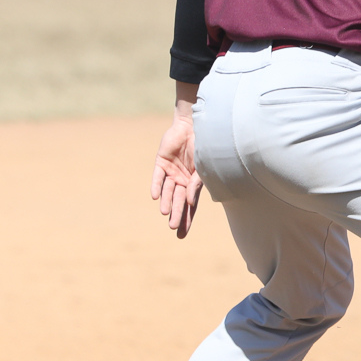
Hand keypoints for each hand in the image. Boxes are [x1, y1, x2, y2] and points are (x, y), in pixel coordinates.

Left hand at [150, 112, 203, 238]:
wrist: (195, 125)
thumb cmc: (204, 146)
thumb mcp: (203, 168)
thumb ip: (196, 184)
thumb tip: (190, 202)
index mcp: (193, 184)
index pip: (189, 206)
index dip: (186, 219)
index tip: (181, 235)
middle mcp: (181, 180)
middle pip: (178, 201)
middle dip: (176, 214)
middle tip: (173, 228)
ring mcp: (171, 171)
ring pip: (167, 190)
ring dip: (167, 201)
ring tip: (166, 213)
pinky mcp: (161, 162)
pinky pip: (157, 176)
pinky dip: (157, 186)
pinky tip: (156, 196)